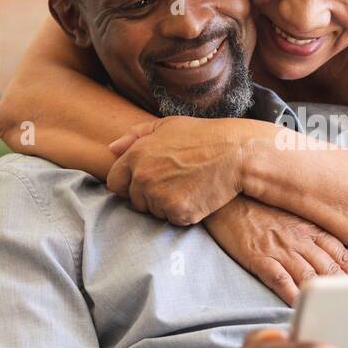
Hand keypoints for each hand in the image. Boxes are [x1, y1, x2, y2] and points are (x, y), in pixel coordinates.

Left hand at [107, 117, 267, 225]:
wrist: (236, 154)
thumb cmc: (203, 137)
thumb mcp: (168, 126)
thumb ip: (136, 136)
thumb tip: (111, 148)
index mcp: (136, 155)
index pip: (115, 183)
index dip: (130, 184)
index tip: (149, 182)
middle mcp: (143, 177)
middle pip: (135, 201)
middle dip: (151, 197)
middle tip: (177, 183)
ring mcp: (159, 196)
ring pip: (154, 213)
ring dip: (168, 206)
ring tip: (189, 187)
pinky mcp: (178, 212)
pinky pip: (173, 220)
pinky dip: (185, 214)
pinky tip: (198, 197)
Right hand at [204, 196, 347, 305]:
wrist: (228, 199)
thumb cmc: (261, 210)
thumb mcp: (294, 218)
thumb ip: (314, 235)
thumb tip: (334, 255)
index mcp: (311, 230)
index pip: (341, 254)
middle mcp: (300, 240)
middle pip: (330, 268)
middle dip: (346, 289)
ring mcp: (280, 249)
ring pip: (309, 275)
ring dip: (323, 295)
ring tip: (337, 312)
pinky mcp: (259, 258)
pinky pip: (279, 279)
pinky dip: (291, 294)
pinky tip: (300, 307)